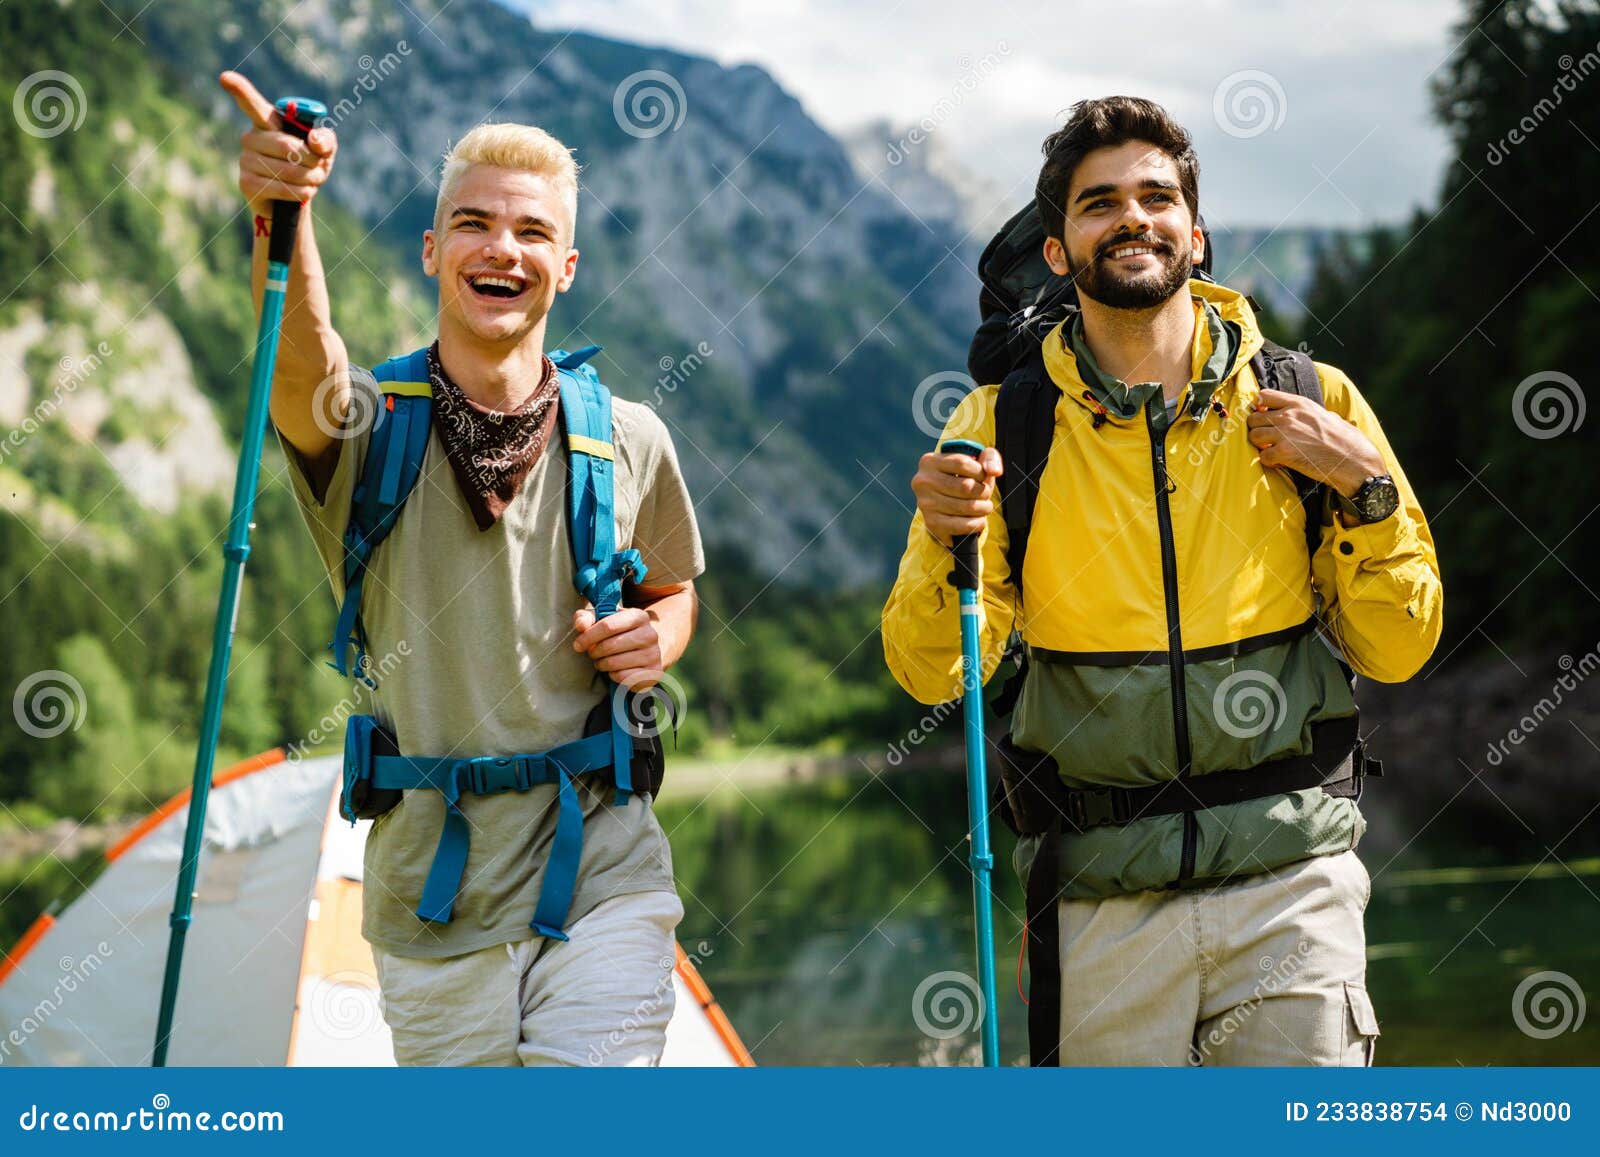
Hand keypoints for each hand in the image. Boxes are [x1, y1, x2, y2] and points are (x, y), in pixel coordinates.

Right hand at [220, 71, 337, 213]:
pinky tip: (303, 192)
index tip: (225, 77)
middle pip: (286, 146)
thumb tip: (314, 140)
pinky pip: (280, 187)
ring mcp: (245, 160)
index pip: (252, 104)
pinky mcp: (246, 183)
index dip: (240, 89)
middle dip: (312, 160)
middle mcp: (251, 138)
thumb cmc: (309, 166)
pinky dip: (300, 192)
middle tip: (320, 168)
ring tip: (314, 180)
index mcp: (266, 123)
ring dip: (310, 178)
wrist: (296, 198)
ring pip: (287, 169)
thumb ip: (325, 139)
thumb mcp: (324, 151)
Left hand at [572, 605, 664, 688]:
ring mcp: (654, 655)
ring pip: (614, 663)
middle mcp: (650, 634)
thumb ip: (585, 619)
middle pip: (609, 646)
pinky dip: (613, 675)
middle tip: (592, 653)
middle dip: (594, 652)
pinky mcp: (654, 673)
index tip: (578, 645)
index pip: (607, 626)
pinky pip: (623, 677)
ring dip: (601, 664)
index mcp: (638, 616)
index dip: (588, 637)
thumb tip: (581, 625)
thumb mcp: (601, 620)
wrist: (645, 649)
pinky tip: (615, 670)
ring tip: (602, 661)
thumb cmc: (617, 633)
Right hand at [911, 446, 1003, 546]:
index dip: (980, 472)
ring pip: (967, 506)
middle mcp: (922, 482)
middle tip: (985, 494)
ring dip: (984, 508)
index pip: (962, 463)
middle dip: (983, 491)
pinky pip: (964, 525)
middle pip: (965, 486)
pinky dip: (978, 523)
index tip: (982, 476)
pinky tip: (978, 519)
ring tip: (985, 506)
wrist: (946, 505)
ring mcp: (925, 503)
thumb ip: (990, 458)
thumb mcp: (976, 462)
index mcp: (929, 461)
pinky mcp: (932, 523)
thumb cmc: (963, 479)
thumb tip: (993, 471)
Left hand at [1246, 389, 1385, 498]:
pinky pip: (1262, 456)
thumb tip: (1307, 415)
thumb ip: (1312, 414)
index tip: (1264, 416)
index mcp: (1300, 404)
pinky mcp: (1283, 453)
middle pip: (1253, 418)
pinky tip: (1280, 462)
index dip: (1260, 407)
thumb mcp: (1330, 417)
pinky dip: (1268, 461)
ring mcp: (1284, 434)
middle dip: (1258, 429)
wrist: (1355, 462)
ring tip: (1273, 450)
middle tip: (1268, 439)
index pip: (1264, 395)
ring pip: (1253, 436)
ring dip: (1260, 445)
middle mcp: (1289, 416)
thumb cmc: (1347, 441)